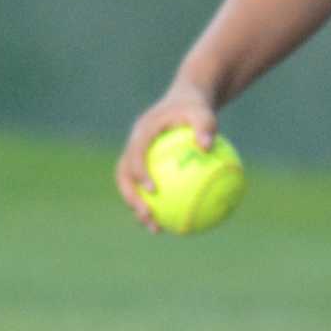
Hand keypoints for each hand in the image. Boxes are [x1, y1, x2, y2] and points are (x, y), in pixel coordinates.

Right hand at [115, 88, 218, 231]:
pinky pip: (148, 188)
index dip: (139, 172)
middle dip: (130, 197)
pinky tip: (175, 223)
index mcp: (143, 131)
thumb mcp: (203, 112)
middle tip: (146, 215)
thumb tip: (207, 146)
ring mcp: (138, 156)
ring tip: (156, 229)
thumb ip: (205, 126)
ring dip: (138, 208)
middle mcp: (135, 145)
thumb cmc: (195, 107)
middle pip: (123, 175)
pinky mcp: (146, 166)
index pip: (135, 154)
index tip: (153, 190)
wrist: (186, 101)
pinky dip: (157, 205)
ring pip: (131, 186)